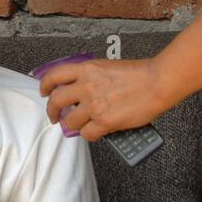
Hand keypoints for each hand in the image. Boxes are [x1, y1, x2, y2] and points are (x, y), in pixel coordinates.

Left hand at [39, 57, 173, 140]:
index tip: (44, 91)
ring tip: (77, 125)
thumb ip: (92, 77)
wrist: (157, 83)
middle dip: (52, 110)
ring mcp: (94, 105)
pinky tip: (94, 132)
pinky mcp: (104, 121)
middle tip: (55, 115)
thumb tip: (82, 90)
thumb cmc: (139, 74)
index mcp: (86, 69)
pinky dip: (88, 135)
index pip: (54, 75)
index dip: (45, 85)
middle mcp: (86, 86)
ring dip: (71, 125)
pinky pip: (87, 134)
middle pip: (56, 100)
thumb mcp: (108, 67)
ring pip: (69, 120)